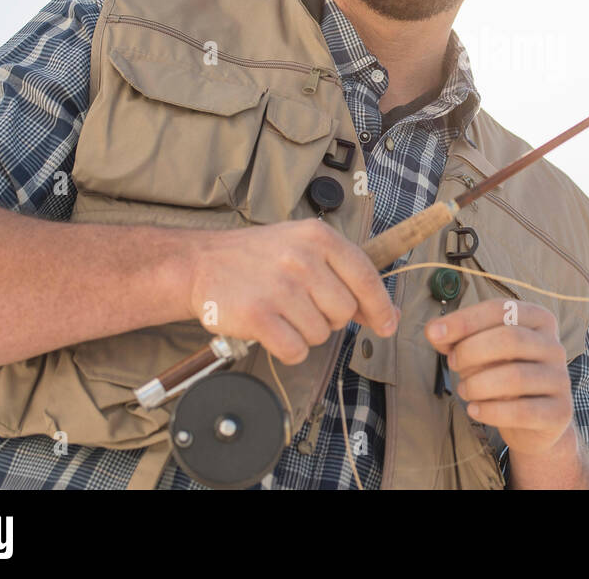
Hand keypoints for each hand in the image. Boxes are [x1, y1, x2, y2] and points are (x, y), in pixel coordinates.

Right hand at [186, 218, 398, 363]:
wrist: (201, 263)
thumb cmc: (258, 257)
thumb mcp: (304, 247)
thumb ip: (345, 274)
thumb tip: (386, 314)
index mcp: (318, 238)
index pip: (366, 277)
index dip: (380, 307)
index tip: (387, 325)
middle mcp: (302, 259)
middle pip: (345, 312)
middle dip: (330, 318)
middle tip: (302, 306)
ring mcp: (280, 288)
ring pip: (321, 334)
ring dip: (304, 332)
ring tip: (282, 312)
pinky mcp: (258, 316)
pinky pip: (296, 350)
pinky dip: (288, 349)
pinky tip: (273, 330)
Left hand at [425, 298, 572, 456]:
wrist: (535, 422)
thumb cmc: (503, 375)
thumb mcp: (481, 351)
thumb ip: (458, 338)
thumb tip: (434, 331)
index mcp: (537, 319)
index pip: (501, 309)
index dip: (465, 320)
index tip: (434, 333)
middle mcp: (554, 345)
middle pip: (510, 339)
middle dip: (471, 351)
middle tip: (453, 364)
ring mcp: (560, 379)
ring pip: (515, 376)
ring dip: (478, 384)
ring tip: (464, 390)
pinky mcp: (560, 411)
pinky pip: (522, 411)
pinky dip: (490, 411)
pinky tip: (474, 410)